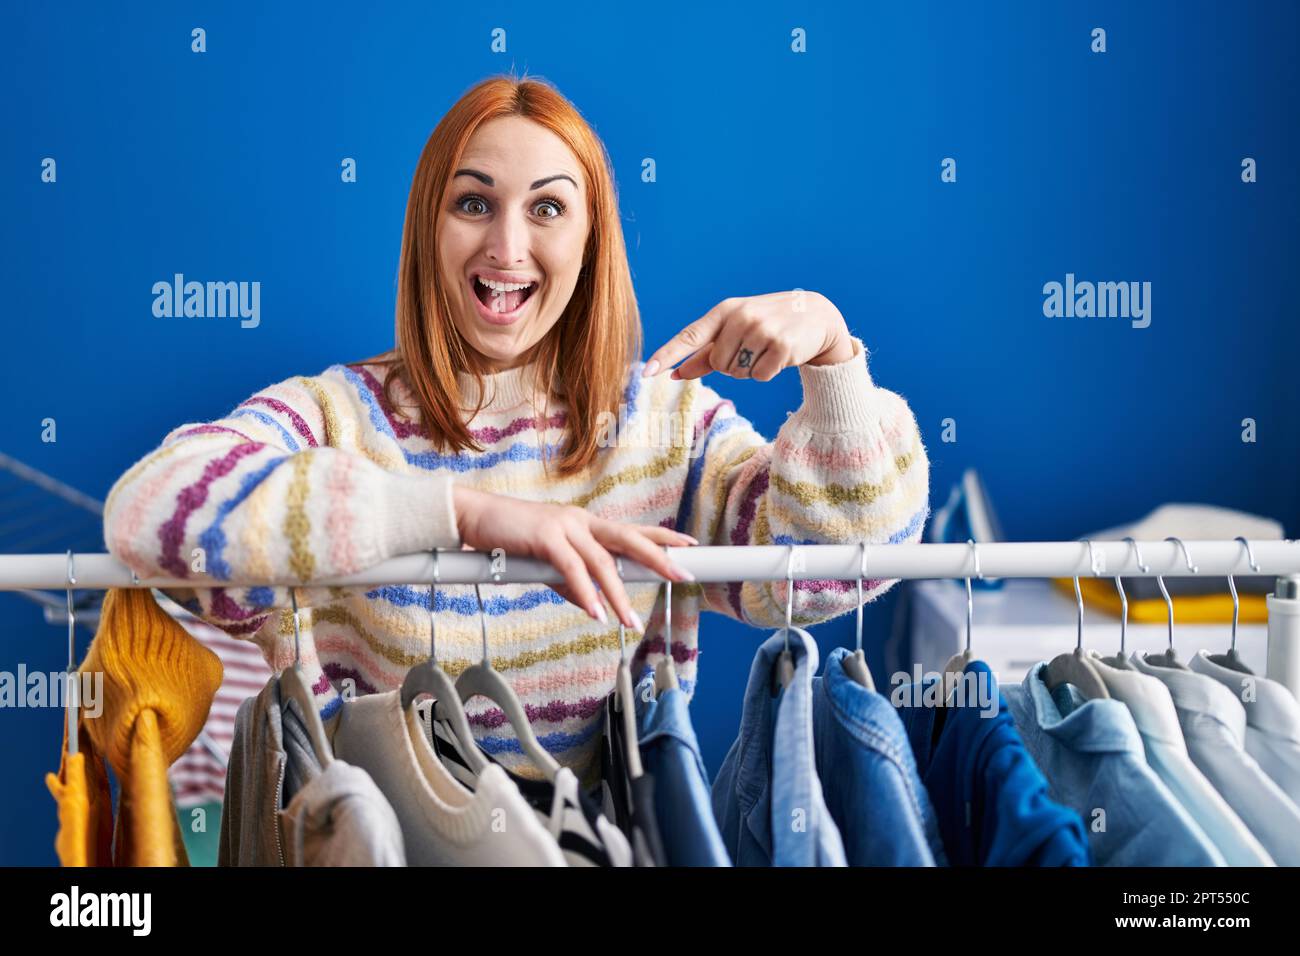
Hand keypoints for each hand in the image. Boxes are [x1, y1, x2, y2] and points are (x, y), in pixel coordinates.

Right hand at [452, 485, 696, 628]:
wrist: (473, 518)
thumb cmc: (509, 539)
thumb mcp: (546, 564)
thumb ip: (570, 583)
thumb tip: (592, 605)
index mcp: (585, 525)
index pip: (632, 530)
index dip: (662, 537)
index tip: (689, 546)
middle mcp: (581, 521)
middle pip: (629, 539)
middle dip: (659, 557)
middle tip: (684, 575)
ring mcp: (565, 526)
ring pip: (602, 562)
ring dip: (618, 595)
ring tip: (631, 622)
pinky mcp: (545, 537)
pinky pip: (572, 569)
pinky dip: (586, 593)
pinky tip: (596, 613)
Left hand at [641, 290, 854, 381]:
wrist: (815, 315)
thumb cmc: (767, 324)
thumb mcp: (735, 331)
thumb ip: (705, 354)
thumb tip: (675, 373)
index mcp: (724, 311)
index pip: (689, 337)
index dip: (667, 355)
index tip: (648, 372)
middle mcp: (740, 317)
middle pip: (719, 365)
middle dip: (733, 366)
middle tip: (753, 349)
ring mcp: (762, 330)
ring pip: (739, 373)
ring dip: (751, 370)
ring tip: (767, 350)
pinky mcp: (782, 345)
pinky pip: (760, 376)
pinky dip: (768, 373)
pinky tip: (780, 355)